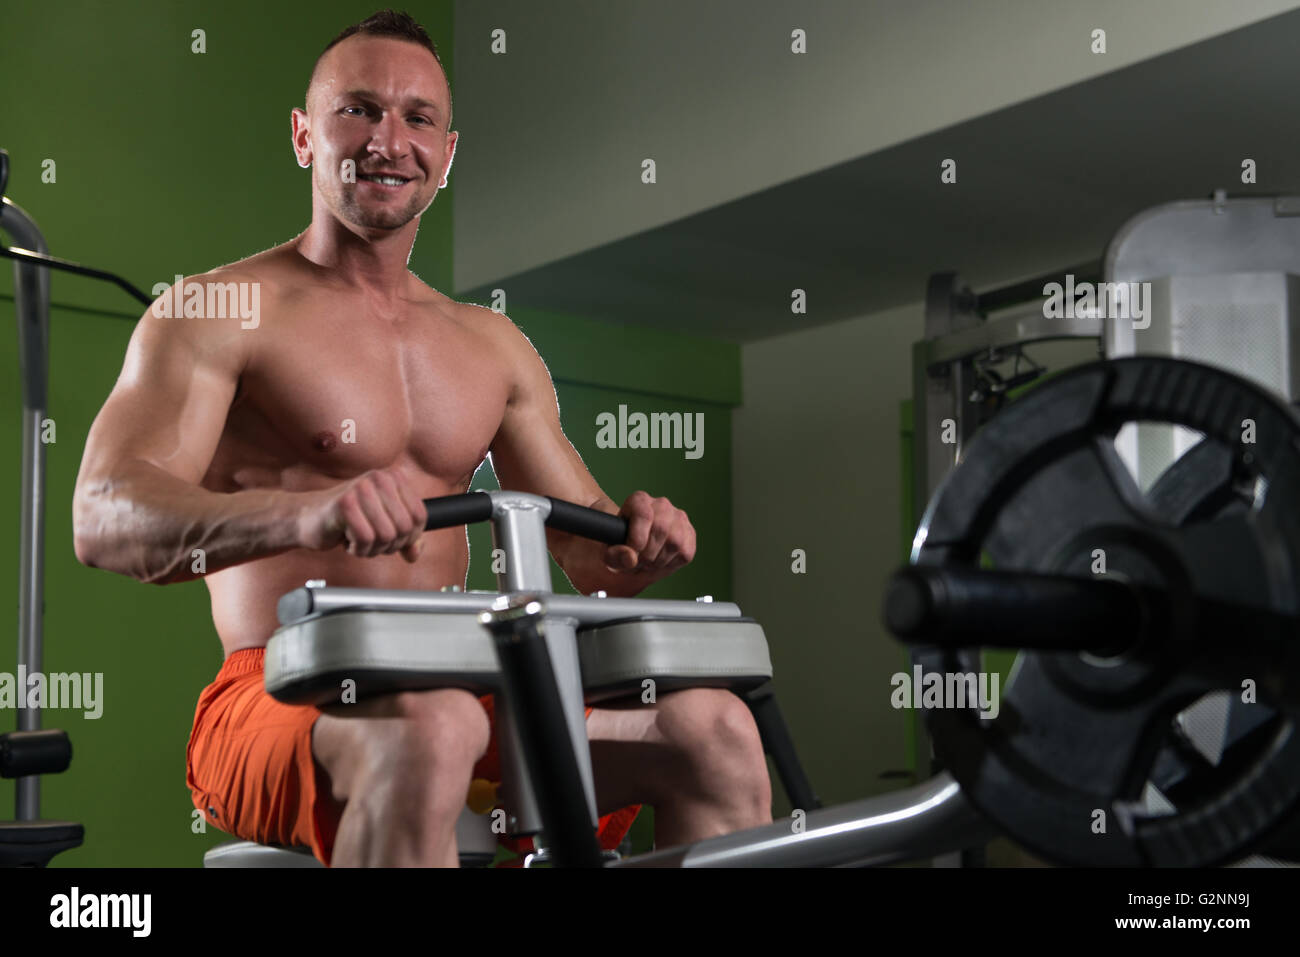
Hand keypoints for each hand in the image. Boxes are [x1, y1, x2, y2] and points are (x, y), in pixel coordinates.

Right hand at [298, 468, 427, 561]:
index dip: (410, 537)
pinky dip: (357, 548)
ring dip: (372, 548)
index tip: (393, 540)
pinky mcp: (344, 503)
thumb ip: (405, 538)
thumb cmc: (347, 520)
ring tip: (357, 540)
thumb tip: (415, 553)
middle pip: (404, 528)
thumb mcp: (383, 525)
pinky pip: (365, 538)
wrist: (307, 517)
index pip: (420, 516)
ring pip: (386, 535)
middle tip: (371, 542)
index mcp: (394, 478)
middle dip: (389, 545)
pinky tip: (347, 540)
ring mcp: (361, 488)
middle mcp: (380, 479)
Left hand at [602, 491, 695, 576]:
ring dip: (659, 560)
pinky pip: (685, 553)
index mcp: (638, 500)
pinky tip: (660, 562)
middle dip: (648, 554)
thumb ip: (614, 555)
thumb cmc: (620, 547)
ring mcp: (678, 518)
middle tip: (638, 562)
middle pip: (660, 529)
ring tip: (647, 563)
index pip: (643, 515)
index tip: (631, 554)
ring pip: (675, 542)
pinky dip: (671, 564)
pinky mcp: (690, 534)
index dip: (637, 539)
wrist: (634, 552)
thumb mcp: (608, 552)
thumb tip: (631, 558)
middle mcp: (661, 504)